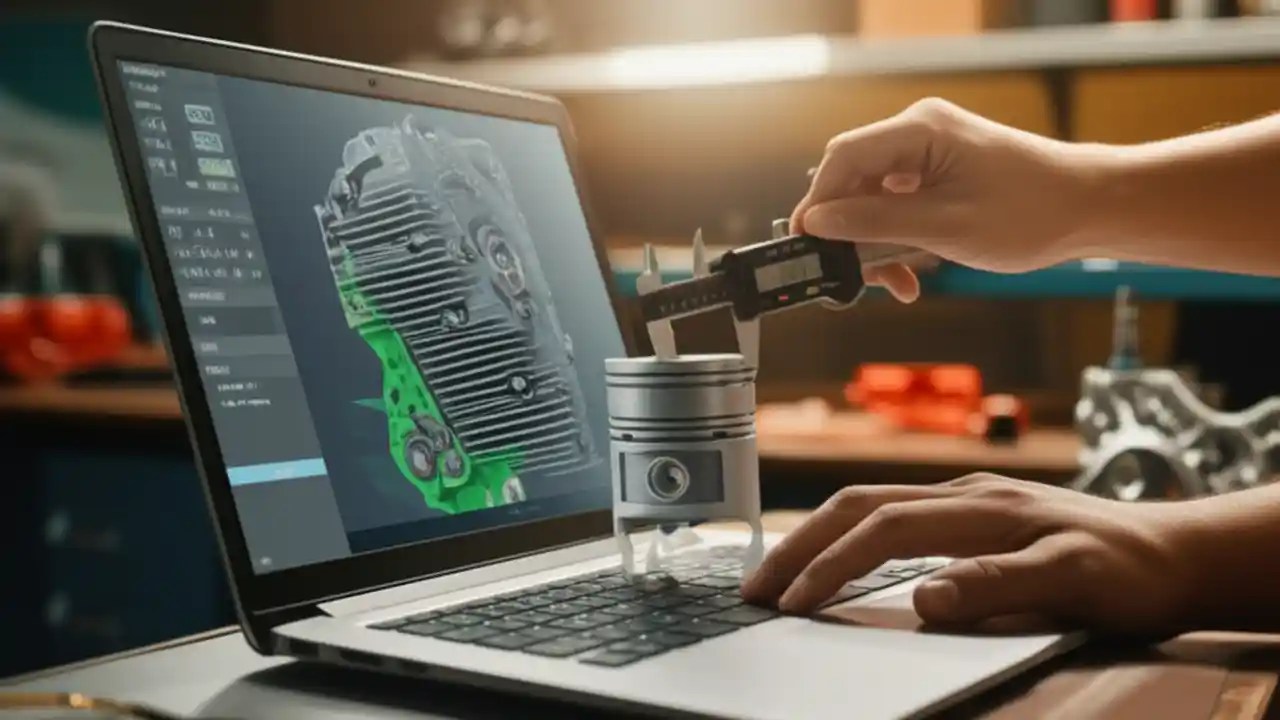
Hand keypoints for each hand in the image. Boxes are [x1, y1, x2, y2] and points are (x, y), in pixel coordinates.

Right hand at [740, 474, 1198, 634]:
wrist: (1176, 551)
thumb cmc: (1132, 571)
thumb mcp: (1078, 582)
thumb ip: (1001, 585)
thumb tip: (923, 597)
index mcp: (984, 507)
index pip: (883, 529)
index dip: (830, 564)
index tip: (791, 604)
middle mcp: (966, 493)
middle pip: (857, 504)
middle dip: (798, 543)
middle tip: (753, 587)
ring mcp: (967, 498)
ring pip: (868, 504)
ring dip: (815, 536)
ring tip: (777, 574)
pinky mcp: (971, 512)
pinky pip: (889, 514)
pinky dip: (846, 536)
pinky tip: (836, 558)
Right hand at [793, 98, 1097, 302]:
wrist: (1090, 210)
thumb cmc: (1032, 212)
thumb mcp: (944, 227)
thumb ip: (874, 223)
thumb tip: (818, 223)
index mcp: (920, 130)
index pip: (843, 158)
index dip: (818, 202)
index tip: (806, 243)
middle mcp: (919, 134)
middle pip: (853, 180)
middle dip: (847, 232)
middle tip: (848, 275)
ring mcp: (930, 154)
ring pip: (872, 200)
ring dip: (875, 245)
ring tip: (892, 283)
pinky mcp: (939, 176)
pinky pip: (897, 208)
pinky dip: (896, 242)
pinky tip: (909, 275)